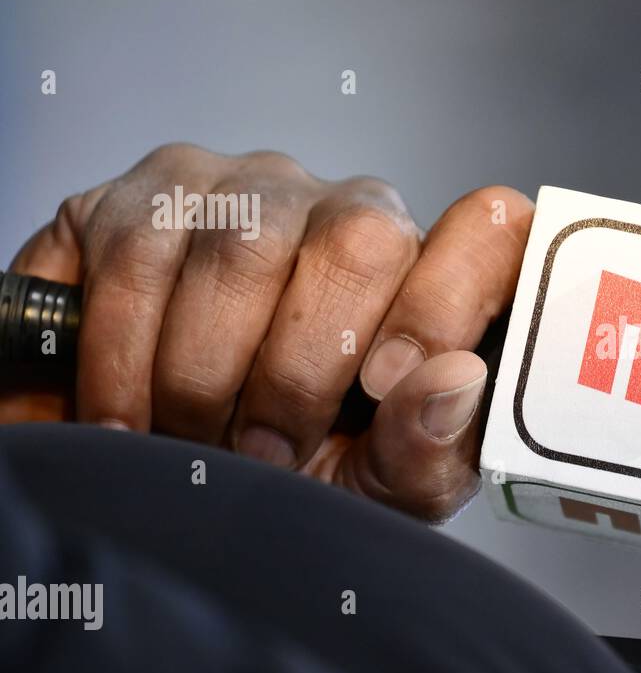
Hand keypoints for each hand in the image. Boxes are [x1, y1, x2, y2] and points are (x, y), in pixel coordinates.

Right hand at [0, 143, 532, 520]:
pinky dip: (121, 357)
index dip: (444, 303)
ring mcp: (246, 186)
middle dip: (300, 370)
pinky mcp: (144, 193)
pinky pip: (134, 253)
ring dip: (203, 371)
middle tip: (264, 452)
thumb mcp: (377, 486)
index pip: (487, 230)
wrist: (180, 464)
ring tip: (191, 437)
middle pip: (355, 242)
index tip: (387, 386)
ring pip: (239, 246)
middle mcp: (346, 208)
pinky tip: (124, 412)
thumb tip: (455, 380)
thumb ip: (427, 447)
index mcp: (429, 271)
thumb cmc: (301, 463)